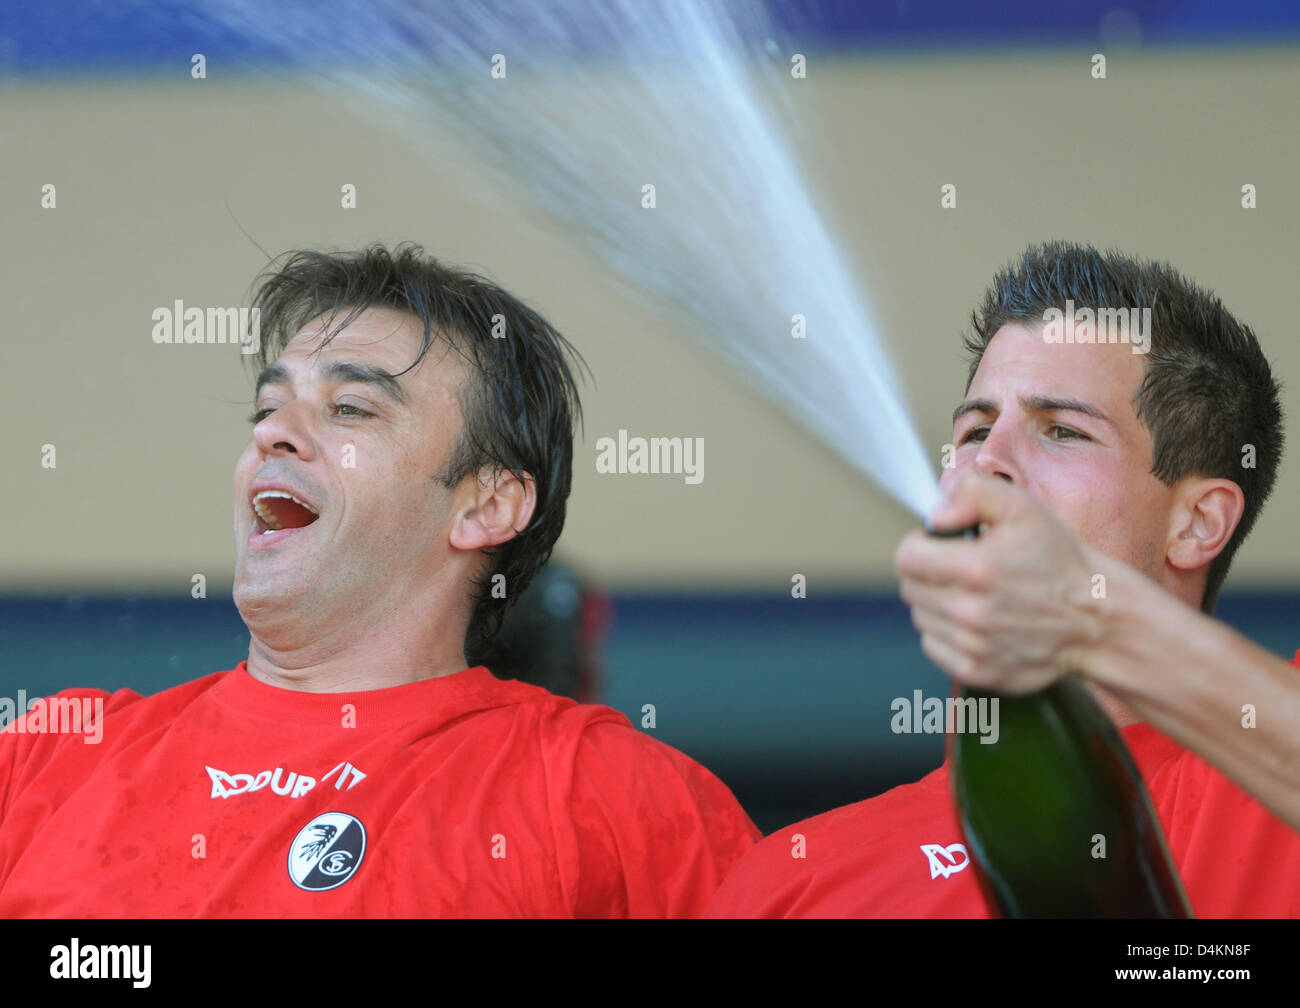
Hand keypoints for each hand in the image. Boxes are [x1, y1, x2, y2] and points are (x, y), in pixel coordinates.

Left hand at [893, 471, 1103, 693]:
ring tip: (973, 594)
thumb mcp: (1023, 507)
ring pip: (920, 617)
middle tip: (960, 567)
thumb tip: (935, 515)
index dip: (918, 545)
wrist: (1097, 620)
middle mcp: (968, 612)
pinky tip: (976, 621)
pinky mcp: (976, 672)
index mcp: (974, 569)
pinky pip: (933, 646)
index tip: (937, 544)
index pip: (905, 558)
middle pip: (910, 588)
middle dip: (927, 572)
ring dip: (936, 602)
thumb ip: (972, 492)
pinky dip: (946, 633)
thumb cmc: (1060, 561)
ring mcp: (972, 646)